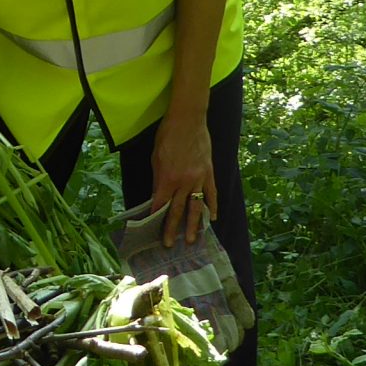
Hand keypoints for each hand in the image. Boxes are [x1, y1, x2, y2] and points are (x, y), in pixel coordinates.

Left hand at [148, 110, 218, 247]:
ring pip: (196, 207)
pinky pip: (212, 194)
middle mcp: (185, 181)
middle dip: (173, 229)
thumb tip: (159, 198)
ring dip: (193, 225)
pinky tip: (211, 219)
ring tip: (191, 240)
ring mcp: (199, 178)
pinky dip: (212, 207)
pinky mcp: (209, 173)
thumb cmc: (168, 136)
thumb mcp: (156, 158)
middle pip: (178, 210)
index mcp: (168, 178)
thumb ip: (159, 180)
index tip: (153, 232)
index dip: (156, 219)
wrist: (188, 119)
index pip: (161, 204)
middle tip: (170, 245)